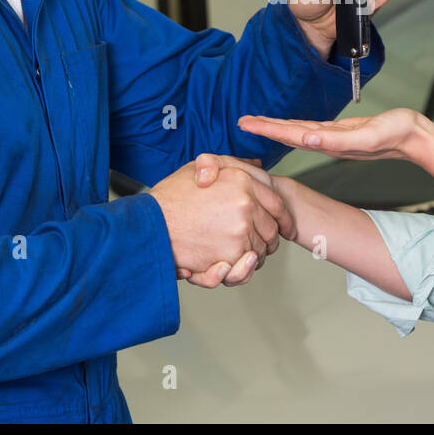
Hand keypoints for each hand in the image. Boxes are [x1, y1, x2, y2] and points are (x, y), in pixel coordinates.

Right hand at [149, 157, 291, 287]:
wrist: (149, 225)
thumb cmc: (170, 198)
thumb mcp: (199, 167)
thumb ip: (230, 165)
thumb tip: (257, 165)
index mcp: (242, 181)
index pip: (277, 203)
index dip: (283, 218)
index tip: (284, 227)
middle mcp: (246, 204)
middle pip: (272, 230)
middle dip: (266, 239)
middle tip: (254, 244)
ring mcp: (240, 231)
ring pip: (261, 250)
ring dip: (252, 256)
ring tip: (235, 254)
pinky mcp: (230, 255)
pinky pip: (247, 267)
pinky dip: (241, 269)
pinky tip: (229, 263)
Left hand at [236, 107, 431, 162]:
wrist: (414, 136)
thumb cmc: (395, 134)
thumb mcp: (365, 136)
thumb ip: (337, 139)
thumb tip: (307, 138)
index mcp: (329, 142)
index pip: (290, 135)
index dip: (267, 129)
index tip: (245, 124)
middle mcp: (328, 142)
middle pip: (289, 134)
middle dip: (265, 128)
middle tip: (241, 122)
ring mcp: (334, 138)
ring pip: (298, 132)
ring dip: (277, 127)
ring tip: (258, 123)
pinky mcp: (343, 131)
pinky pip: (312, 129)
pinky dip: (296, 127)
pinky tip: (289, 127)